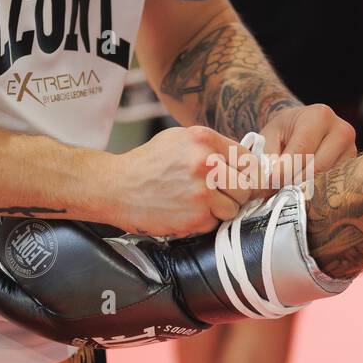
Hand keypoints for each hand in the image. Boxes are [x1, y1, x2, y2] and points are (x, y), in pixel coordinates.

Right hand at [108, 125, 249, 236]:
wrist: (116, 187)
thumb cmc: (147, 164)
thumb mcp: (178, 139)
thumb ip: (211, 146)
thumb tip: (244, 161)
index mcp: (203, 139)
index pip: (247, 158)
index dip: (244, 171)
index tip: (238, 178)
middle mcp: (206, 163)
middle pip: (246, 185)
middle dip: (235, 192)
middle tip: (218, 194)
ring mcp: (202, 192)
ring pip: (234, 207)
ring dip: (220, 209)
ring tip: (198, 202)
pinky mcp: (196, 216)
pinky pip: (215, 223)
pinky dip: (204, 222)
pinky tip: (185, 211)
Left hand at [258, 104, 356, 184]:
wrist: (303, 125)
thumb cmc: (285, 131)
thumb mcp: (269, 137)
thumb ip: (267, 159)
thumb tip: (268, 185)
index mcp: (319, 116)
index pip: (302, 151)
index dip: (284, 171)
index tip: (270, 184)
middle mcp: (341, 131)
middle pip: (317, 168)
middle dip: (294, 182)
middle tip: (277, 189)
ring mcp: (351, 149)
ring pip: (326, 180)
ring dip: (305, 187)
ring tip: (288, 186)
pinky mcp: (353, 166)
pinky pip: (334, 185)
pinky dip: (316, 190)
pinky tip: (304, 186)